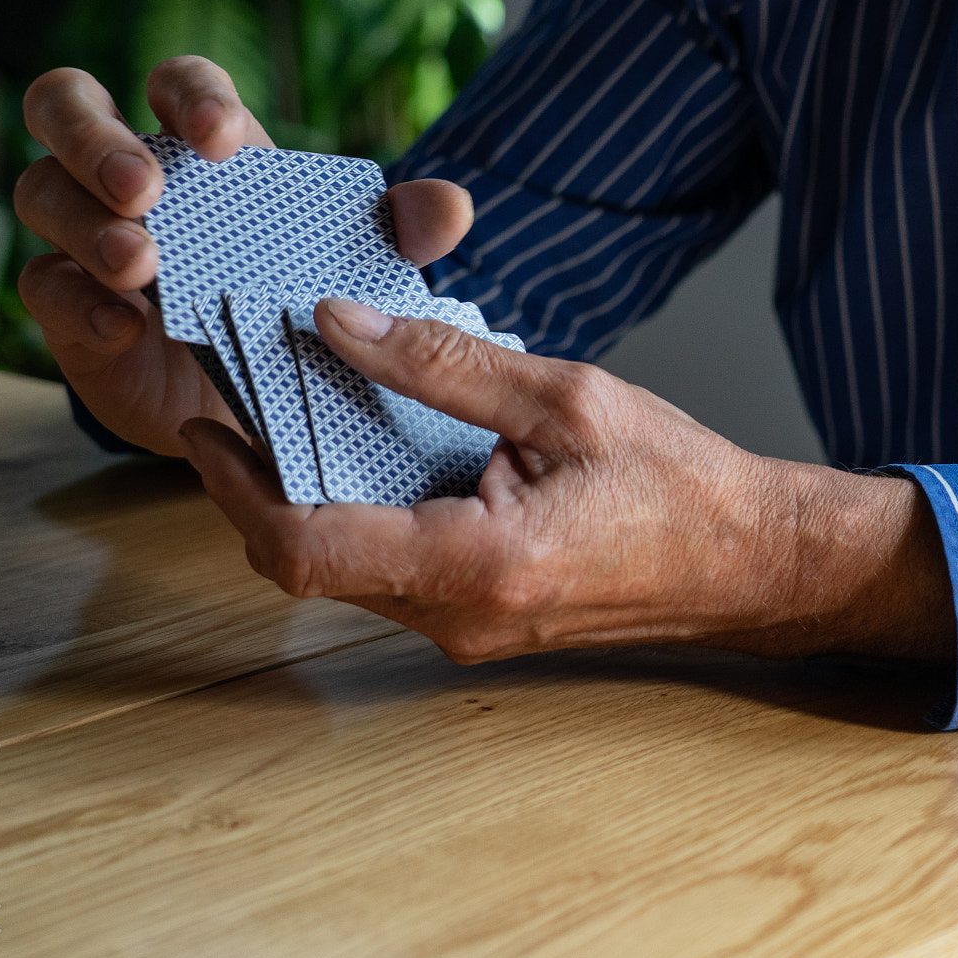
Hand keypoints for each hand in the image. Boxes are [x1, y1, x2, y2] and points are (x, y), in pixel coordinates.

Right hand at [13, 56, 473, 455]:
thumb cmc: (297, 296)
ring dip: (86, 223)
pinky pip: (44, 287)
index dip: (190, 95)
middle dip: (96, 138)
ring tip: (141, 264)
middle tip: (145, 188)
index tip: (223, 139)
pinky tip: (122, 325)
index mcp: (200, 145)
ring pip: (42, 193)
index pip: (175, 81)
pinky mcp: (68, 308)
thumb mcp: (357, 266)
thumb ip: (401, 232)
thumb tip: (452, 206)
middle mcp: (129, 174)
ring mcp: (85, 236)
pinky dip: (77, 301)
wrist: (255, 396)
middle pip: (67, 106)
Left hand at [179, 298, 957, 665]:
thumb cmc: (678, 481)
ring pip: (341, 569)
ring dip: (306, 494)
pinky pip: (386, 571)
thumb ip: (443, 362)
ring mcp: (463, 634)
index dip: (235, 483)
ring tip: (294, 405)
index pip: (304, 547)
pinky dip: (358, 510)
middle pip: (305, 561)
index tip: (208, 418)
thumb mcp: (565, 396)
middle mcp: (457, 618)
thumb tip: (335, 324)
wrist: (749, 564)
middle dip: (258, 480)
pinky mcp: (473, 625)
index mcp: (480, 563)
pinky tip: (366, 445)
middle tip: (237, 392)